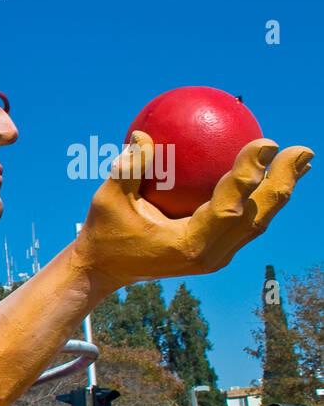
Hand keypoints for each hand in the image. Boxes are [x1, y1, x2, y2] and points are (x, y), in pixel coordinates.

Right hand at [74, 131, 311, 287]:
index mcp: (189, 244)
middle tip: (301, 150)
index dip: (250, 174)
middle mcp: (210, 254)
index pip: (229, 206)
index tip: (264, 142)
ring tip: (297, 160)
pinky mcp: (215, 251)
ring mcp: (215, 256)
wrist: (104, 270)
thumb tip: (142, 135)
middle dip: (282, 182)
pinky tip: (269, 174)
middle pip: (256, 216)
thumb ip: (127, 170)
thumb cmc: (103, 233)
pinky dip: (261, 198)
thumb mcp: (106, 200)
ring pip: (257, 221)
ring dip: (280, 190)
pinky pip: (245, 222)